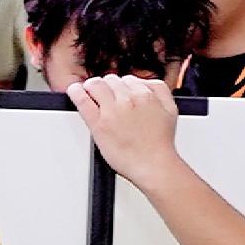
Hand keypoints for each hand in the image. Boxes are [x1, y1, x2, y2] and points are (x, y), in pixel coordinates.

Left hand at [63, 74, 186, 181]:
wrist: (154, 166)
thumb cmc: (160, 144)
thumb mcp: (170, 110)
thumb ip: (159, 90)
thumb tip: (144, 82)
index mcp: (146, 95)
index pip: (127, 79)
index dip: (121, 86)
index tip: (118, 93)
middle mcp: (128, 100)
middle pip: (110, 80)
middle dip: (107, 87)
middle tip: (106, 97)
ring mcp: (112, 111)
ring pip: (95, 84)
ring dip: (92, 87)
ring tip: (91, 94)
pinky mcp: (98, 123)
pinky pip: (82, 100)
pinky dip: (76, 92)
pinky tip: (75, 92)